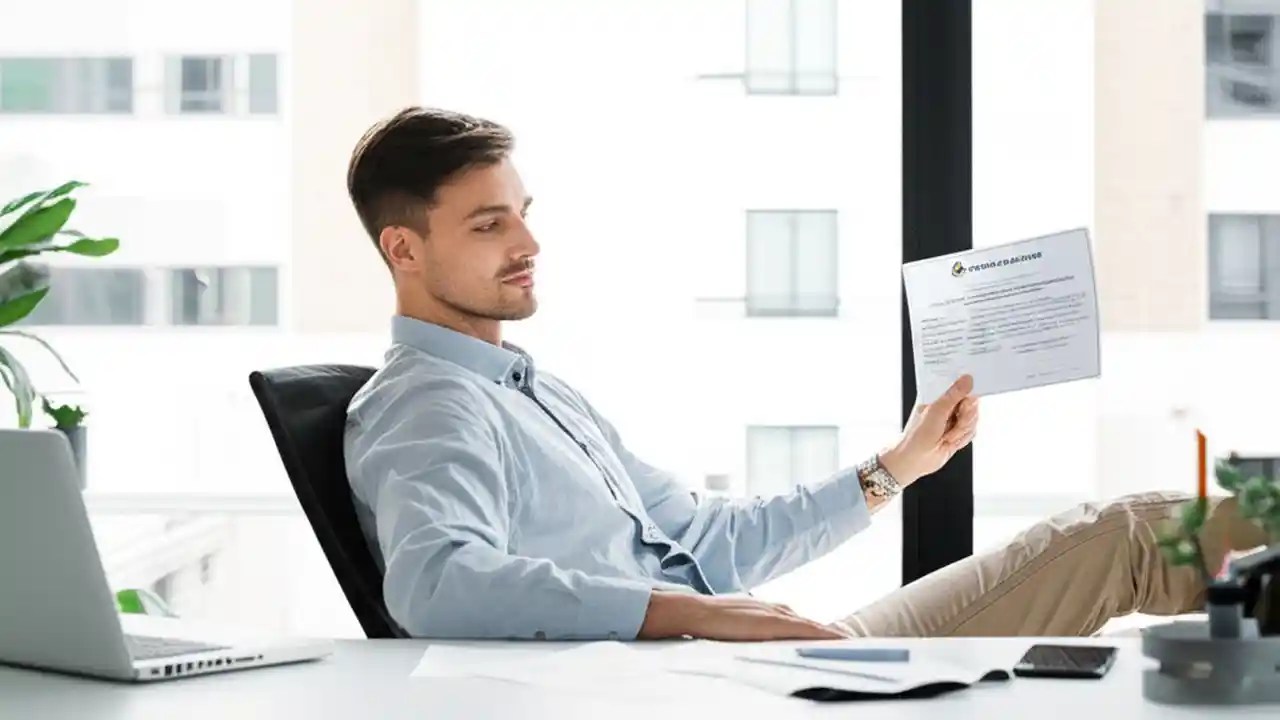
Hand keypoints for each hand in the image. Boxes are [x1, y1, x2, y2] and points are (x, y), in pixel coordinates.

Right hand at [638, 592, 848, 640]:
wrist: (698, 612)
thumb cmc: (712, 620)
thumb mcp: (738, 623)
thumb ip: (753, 630)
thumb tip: (757, 639)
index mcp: (769, 610)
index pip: (800, 622)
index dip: (818, 631)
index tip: (835, 639)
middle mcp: (777, 609)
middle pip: (811, 623)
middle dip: (831, 634)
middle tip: (851, 643)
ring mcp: (777, 615)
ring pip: (813, 626)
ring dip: (832, 635)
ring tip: (852, 645)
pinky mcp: (774, 624)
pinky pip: (806, 630)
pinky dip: (824, 636)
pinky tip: (837, 641)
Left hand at [880, 375, 978, 485]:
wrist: (915, 460)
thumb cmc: (917, 435)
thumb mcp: (936, 411)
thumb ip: (953, 395)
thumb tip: (967, 379)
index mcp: (938, 396)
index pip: (961, 386)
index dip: (967, 395)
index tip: (965, 404)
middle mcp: (947, 406)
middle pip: (972, 404)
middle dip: (965, 417)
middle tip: (954, 423)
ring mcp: (953, 420)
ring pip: (973, 419)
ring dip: (962, 430)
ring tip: (947, 436)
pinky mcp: (958, 433)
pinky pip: (972, 432)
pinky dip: (963, 438)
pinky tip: (951, 441)